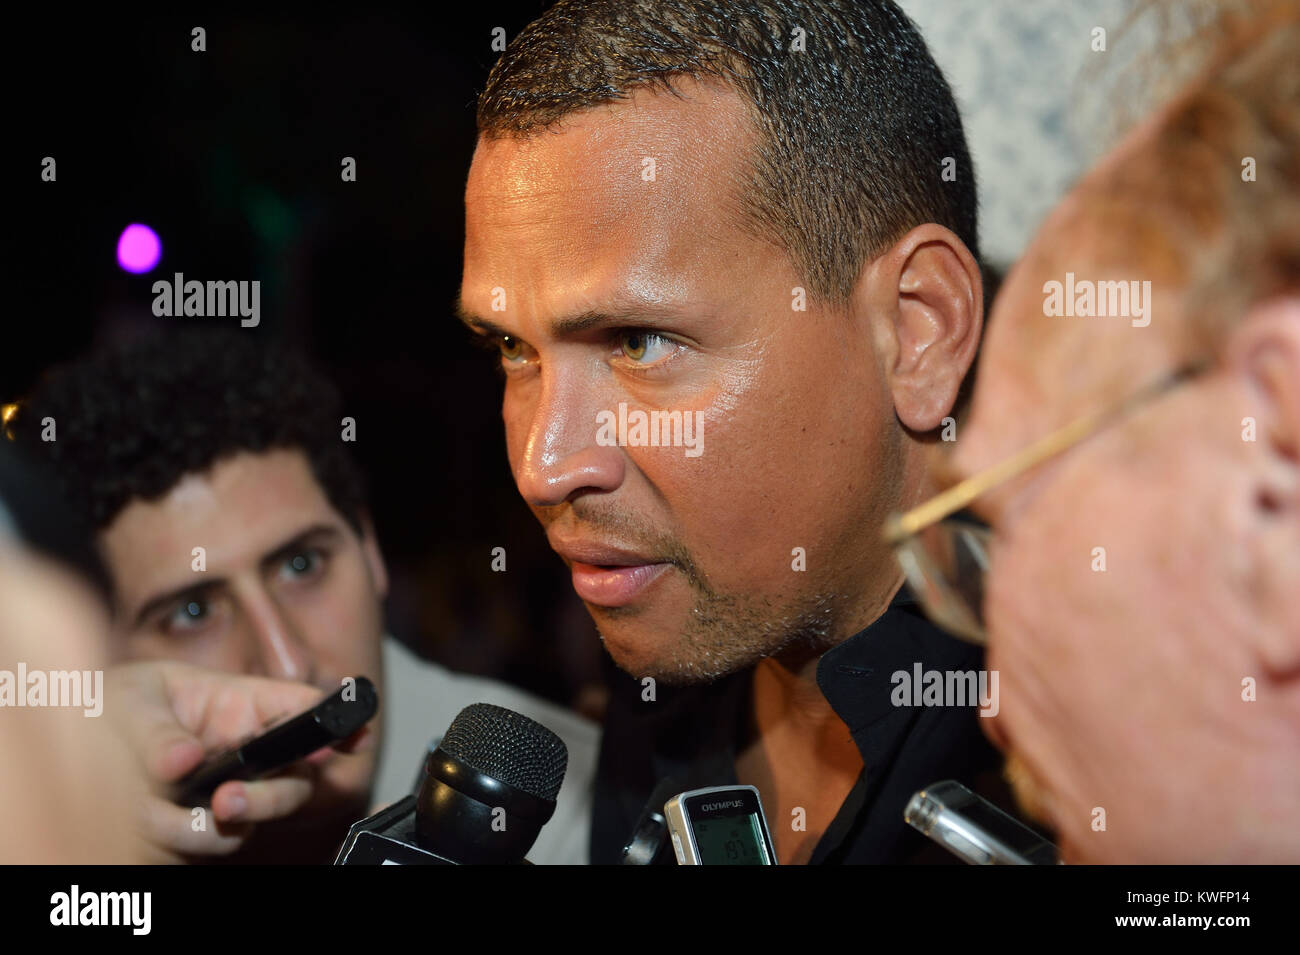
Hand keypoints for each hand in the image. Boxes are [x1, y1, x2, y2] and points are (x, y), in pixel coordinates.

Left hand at [106, 661, 372, 862]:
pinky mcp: (201, 829)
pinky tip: (143, 819)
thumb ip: (158, 731)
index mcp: (239, 705)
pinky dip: (174, 839)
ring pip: (254, 821)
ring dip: (210, 826)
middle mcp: (244, 753)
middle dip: (271, 796)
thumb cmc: (111, 706)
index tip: (351, 735)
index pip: (301, 708)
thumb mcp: (131, 700)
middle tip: (227, 802)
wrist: (69, 745)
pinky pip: (211, 844)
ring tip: (153, 813)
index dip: (336, 721)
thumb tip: (182, 762)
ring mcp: (226, 793)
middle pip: (294, 779)